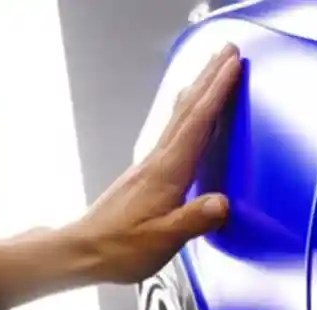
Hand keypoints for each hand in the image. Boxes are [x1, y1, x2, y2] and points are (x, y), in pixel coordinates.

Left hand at [72, 44, 240, 283]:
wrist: (84, 250)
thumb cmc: (121, 248)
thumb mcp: (161, 240)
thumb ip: (193, 220)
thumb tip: (222, 204)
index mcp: (166, 173)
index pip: (196, 125)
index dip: (216, 94)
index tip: (232, 68)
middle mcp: (158, 161)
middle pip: (187, 110)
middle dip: (209, 78)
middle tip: (227, 51)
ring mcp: (152, 164)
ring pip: (180, 116)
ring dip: (199, 89)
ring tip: (214, 70)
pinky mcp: (150, 172)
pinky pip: (174, 131)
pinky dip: (188, 112)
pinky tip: (191, 112)